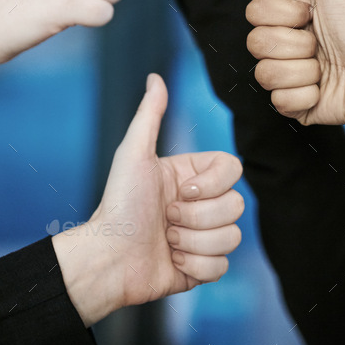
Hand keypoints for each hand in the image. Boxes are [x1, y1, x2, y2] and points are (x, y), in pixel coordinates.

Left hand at [53, 74, 243, 325]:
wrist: (108, 258)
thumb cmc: (118, 204)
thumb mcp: (133, 154)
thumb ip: (150, 115)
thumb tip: (156, 77)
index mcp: (192, 176)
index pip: (233, 169)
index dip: (211, 184)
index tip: (180, 192)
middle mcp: (201, 204)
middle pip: (236, 205)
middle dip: (197, 217)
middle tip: (166, 219)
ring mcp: (203, 236)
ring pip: (232, 236)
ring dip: (194, 242)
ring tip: (167, 240)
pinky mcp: (202, 267)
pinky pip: (223, 266)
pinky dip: (195, 266)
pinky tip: (172, 261)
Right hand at [246, 0, 344, 126]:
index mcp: (291, 18)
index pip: (254, 12)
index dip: (283, 16)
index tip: (311, 16)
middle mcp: (286, 46)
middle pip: (256, 43)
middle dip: (297, 44)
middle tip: (323, 45)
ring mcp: (290, 77)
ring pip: (265, 74)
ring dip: (304, 71)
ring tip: (327, 69)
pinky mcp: (296, 106)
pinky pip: (279, 101)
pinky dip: (306, 95)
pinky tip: (326, 88)